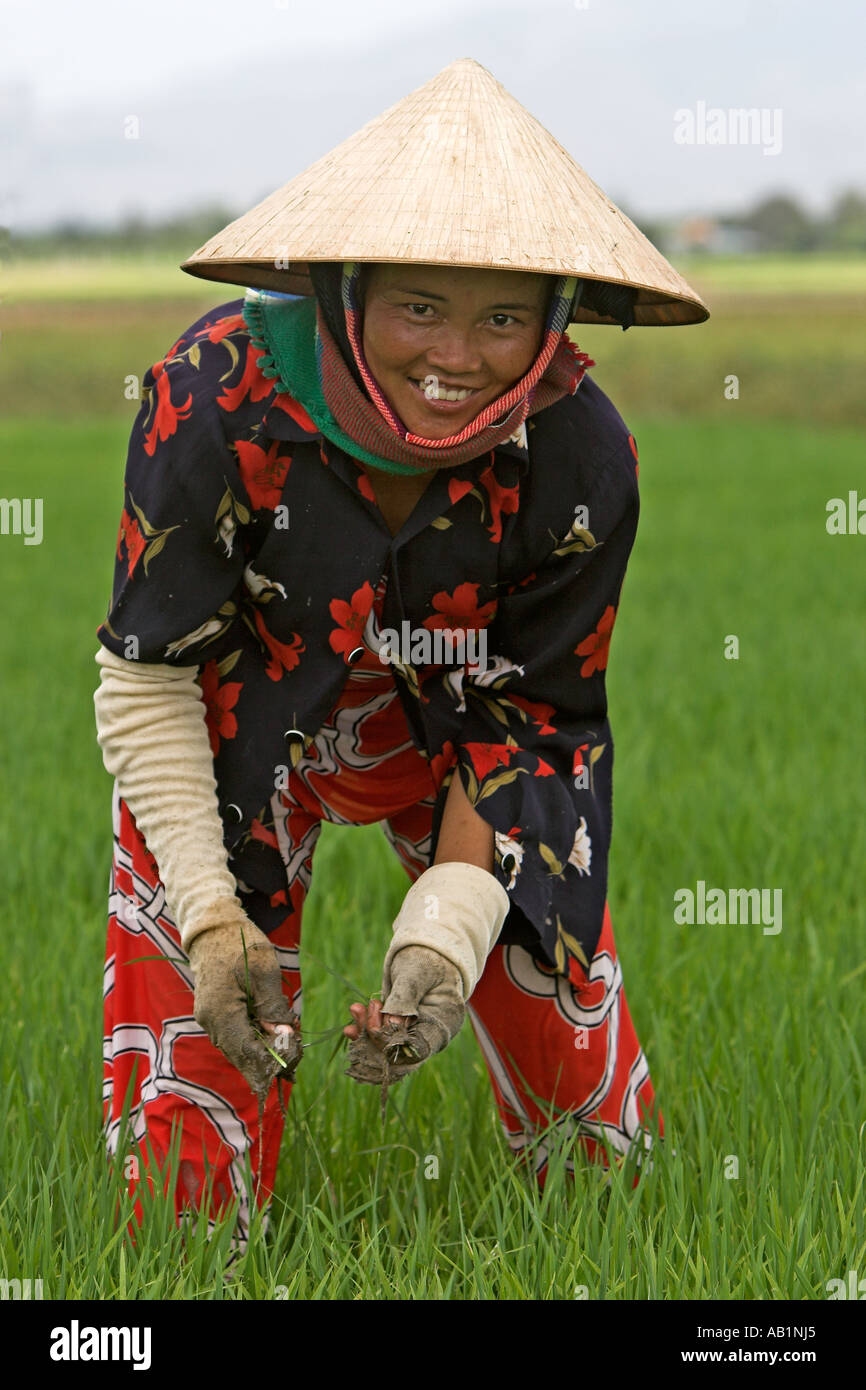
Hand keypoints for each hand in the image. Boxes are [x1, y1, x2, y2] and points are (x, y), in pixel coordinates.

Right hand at [187, 901, 300, 1098]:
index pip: (247, 1053)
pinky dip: (254, 1038)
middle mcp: (211, 1022)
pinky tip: (274, 1032)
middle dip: (269, 1061)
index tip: (294, 1062)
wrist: (214, 928)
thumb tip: (284, 1036)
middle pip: (241, 1056)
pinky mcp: (215, 1014)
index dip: (271, 1062)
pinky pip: (235, 1035)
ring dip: (263, 1050)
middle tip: (296, 1060)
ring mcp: (210, 1019)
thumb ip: (273, 1007)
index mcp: (221, 1013)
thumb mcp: (264, 972)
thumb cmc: (240, 944)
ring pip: (238, 1048)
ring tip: (289, 1044)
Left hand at [344, 945, 464, 1086]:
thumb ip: (406, 996)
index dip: (398, 1042)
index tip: (386, 1022)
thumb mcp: (418, 971)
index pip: (420, 1048)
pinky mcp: (395, 1033)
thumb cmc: (427, 959)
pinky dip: (363, 1035)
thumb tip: (391, 1025)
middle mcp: (428, 1037)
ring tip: (356, 1009)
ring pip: (384, 1051)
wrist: (424, 955)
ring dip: (366, 1034)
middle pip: (400, 1054)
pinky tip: (350, 1028)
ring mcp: (411, 1037)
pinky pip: (377, 1042)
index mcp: (444, 1023)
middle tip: (372, 1006)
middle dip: (378, 1036)